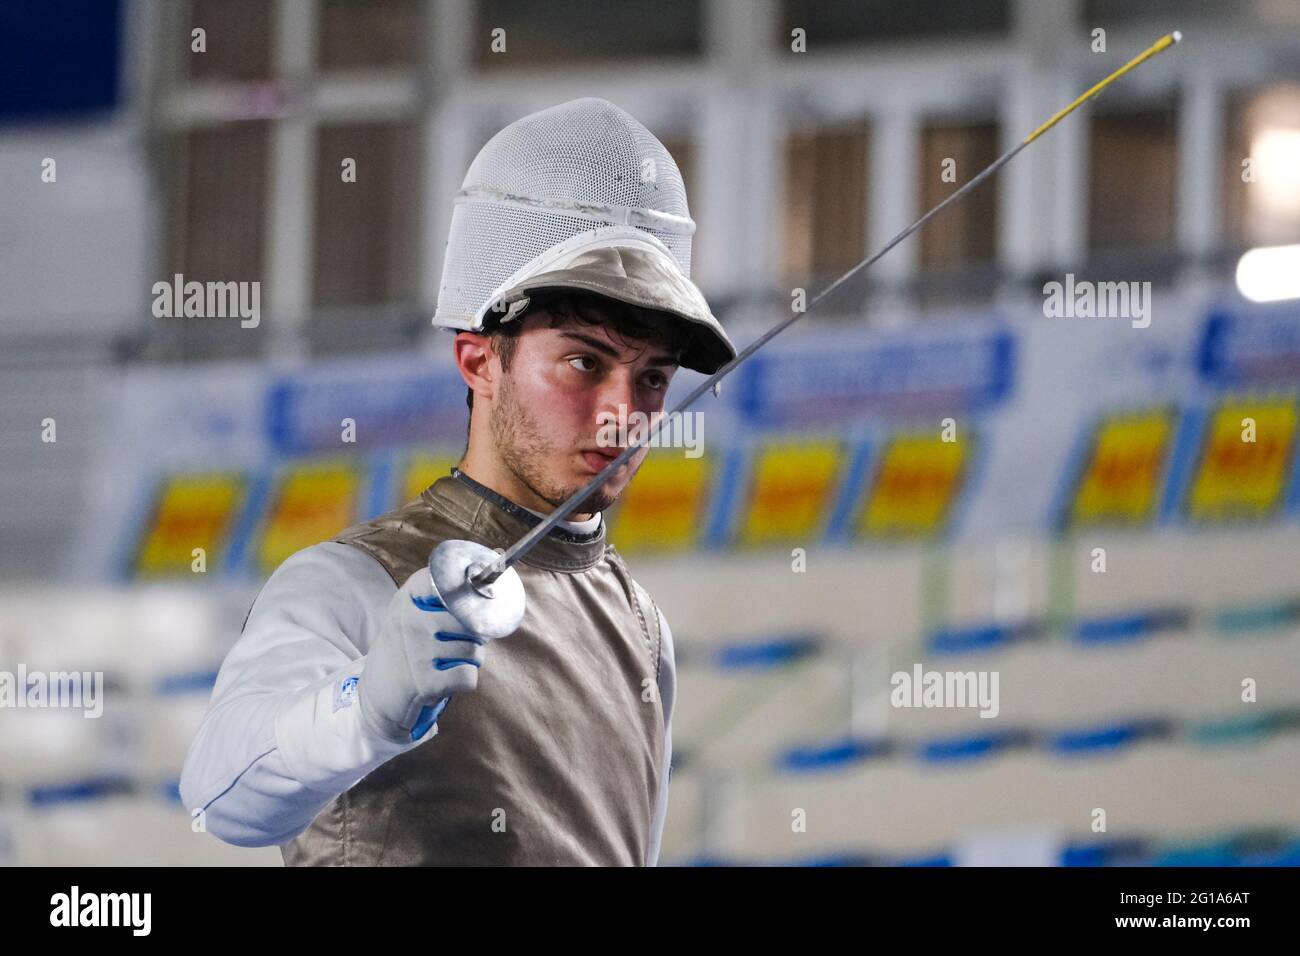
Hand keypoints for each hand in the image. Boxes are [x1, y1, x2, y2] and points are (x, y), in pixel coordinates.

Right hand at [358, 566, 498, 743]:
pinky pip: (468, 675)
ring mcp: (416, 652)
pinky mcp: (424, 683)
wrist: (376, 697)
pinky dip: (466, 680)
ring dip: (472, 659)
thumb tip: (493, 598)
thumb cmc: (407, 651)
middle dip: (477, 634)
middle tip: (462, 643)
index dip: (470, 588)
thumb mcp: (412, 617)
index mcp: (408, 599)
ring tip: (451, 662)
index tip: (476, 595)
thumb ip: (444, 602)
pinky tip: (449, 680)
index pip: (446, 579)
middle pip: (471, 619)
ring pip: (474, 650)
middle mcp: (410, 621)